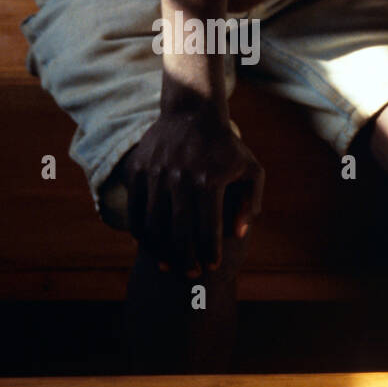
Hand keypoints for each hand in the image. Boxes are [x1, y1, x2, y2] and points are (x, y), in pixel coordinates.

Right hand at [124, 109, 263, 275]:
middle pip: (179, 230)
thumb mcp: (251, 169)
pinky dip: (140, 231)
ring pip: (154, 223)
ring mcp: (156, 174)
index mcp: (210, 180)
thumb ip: (251, 202)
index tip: (212, 266)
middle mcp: (181, 178)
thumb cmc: (226, 147)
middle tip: (191, 275)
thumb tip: (239, 233)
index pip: (208, 227)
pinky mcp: (138, 170)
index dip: (210, 252)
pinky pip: (136, 209)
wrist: (191, 112)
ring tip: (169, 266)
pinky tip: (149, 245)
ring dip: (161, 250)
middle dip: (186, 258)